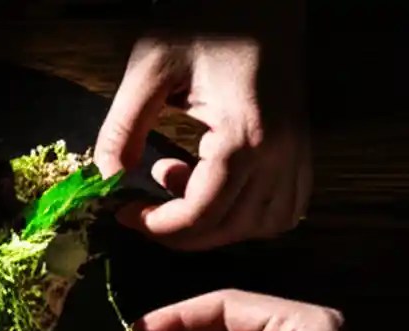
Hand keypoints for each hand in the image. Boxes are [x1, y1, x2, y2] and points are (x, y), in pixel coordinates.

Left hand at [95, 2, 310, 249]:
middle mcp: (280, 153)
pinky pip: (284, 207)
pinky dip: (249, 215)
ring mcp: (297, 153)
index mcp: (245, 135)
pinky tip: (214, 187)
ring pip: (263, 225)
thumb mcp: (150, 68)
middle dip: (179, 231)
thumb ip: (123, 127)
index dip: (157, 226)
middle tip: (143, 209)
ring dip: (217, 225)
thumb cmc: (206, 21)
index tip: (124, 213)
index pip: (201, 213)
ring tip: (181, 184)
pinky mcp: (301, 149)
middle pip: (230, 228)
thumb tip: (108, 177)